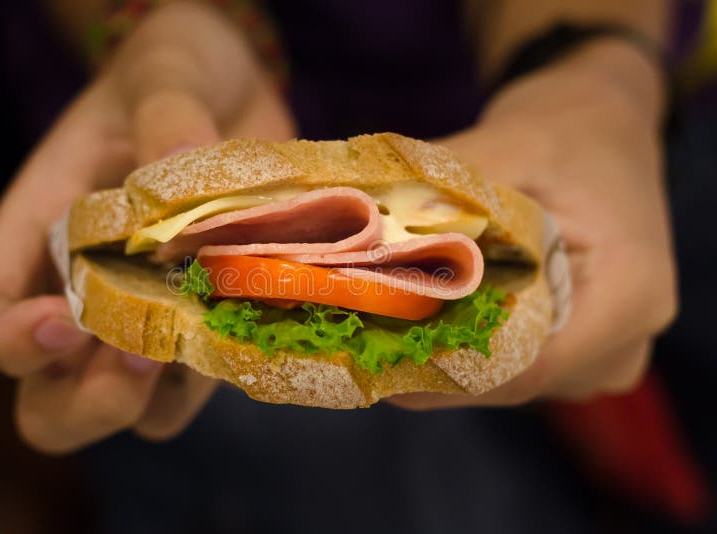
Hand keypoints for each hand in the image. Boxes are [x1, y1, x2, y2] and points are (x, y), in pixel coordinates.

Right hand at [0, 2, 294, 452]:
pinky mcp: (212, 324)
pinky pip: (205, 384)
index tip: (62, 324)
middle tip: (136, 360)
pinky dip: (221, 375)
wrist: (235, 90)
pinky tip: (252, 329)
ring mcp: (150, 319)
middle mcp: (84, 294)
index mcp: (39, 236)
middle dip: (85, 403)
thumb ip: (166, 115)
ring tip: (199, 346)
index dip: (4, 341)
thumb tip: (178, 166)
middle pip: (48, 402)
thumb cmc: (173, 75)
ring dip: (157, 401)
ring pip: (133, 412)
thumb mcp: (163, 75)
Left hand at [391, 40, 676, 407]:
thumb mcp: (511, 144)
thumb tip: (362, 227)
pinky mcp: (582, 350)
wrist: (606, 127)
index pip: (520, 367)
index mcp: (627, 294)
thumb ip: (444, 190)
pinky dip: (464, 343)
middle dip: (427, 358)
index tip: (368, 353)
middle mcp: (624, 340)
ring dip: (442, 353)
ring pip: (505, 379)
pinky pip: (514, 364)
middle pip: (507, 380)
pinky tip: (418, 315)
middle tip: (353, 331)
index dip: (437, 368)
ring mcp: (605, 354)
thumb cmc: (569, 131)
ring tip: (377, 320)